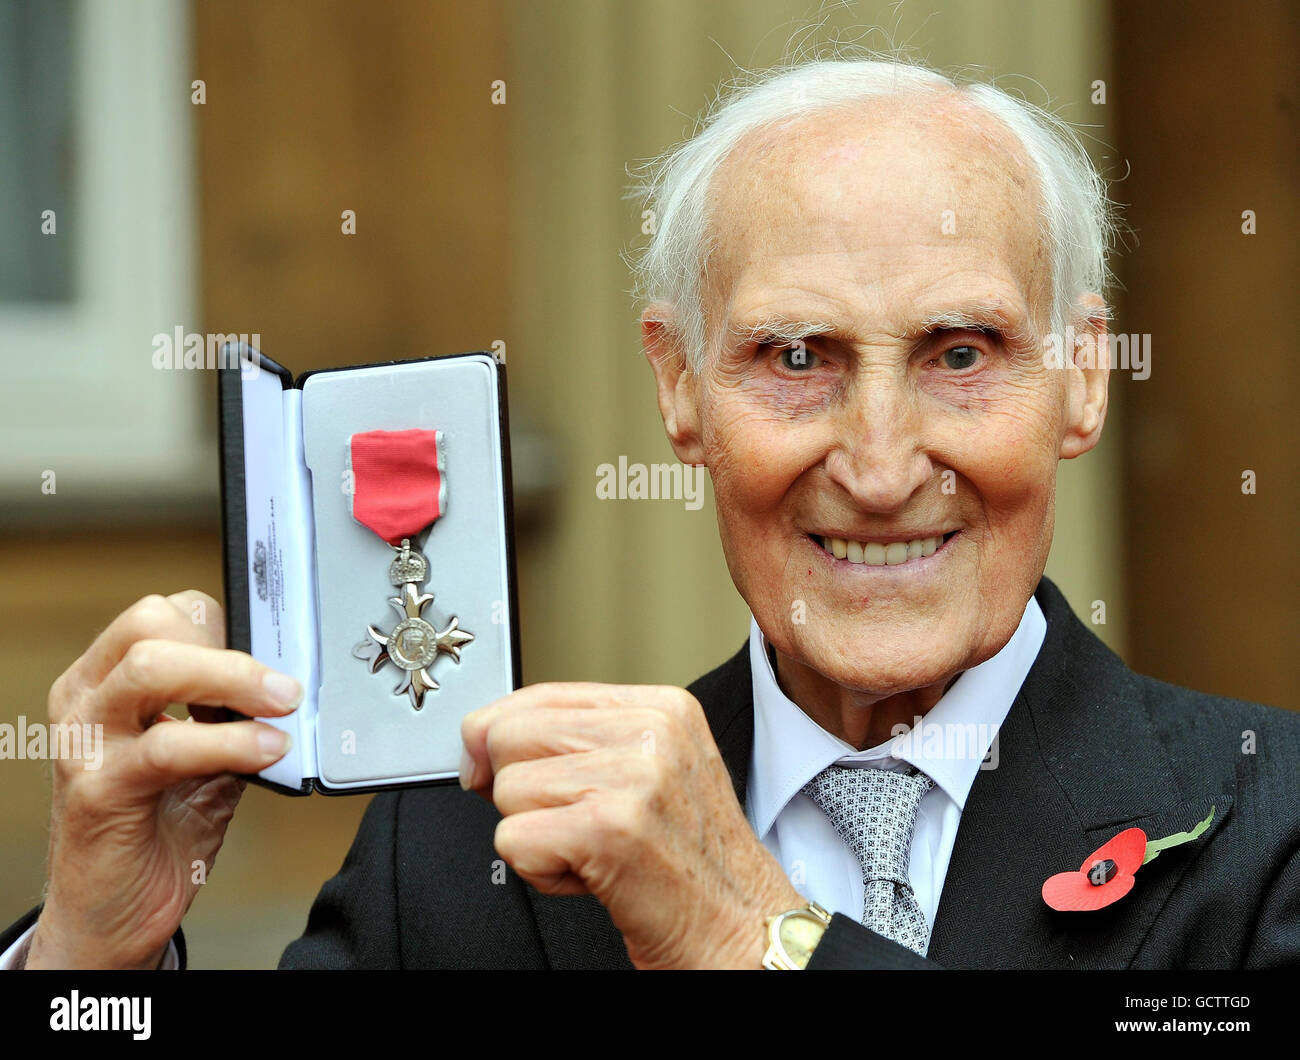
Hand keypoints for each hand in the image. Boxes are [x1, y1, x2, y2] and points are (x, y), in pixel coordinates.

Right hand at [26, 591, 299, 968]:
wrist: (115, 914)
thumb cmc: (158, 827)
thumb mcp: (205, 753)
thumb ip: (231, 712)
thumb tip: (287, 678)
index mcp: (106, 680)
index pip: (161, 612)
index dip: (223, 623)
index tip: (272, 653)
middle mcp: (86, 700)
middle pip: (152, 624)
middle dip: (232, 648)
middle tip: (286, 685)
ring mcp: (85, 741)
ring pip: (152, 668)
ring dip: (233, 680)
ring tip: (282, 706)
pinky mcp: (97, 790)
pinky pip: (168, 745)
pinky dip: (230, 742)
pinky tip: (267, 750)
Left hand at [459, 683, 802, 968]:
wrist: (742, 930)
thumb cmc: (691, 865)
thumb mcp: (648, 774)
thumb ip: (576, 742)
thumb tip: (479, 739)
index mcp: (662, 707)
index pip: (539, 694)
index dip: (504, 740)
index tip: (511, 772)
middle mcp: (652, 731)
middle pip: (508, 735)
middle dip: (521, 792)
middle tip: (574, 825)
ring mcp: (633, 777)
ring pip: (507, 789)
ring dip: (537, 837)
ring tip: (594, 852)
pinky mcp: (608, 828)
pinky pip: (513, 838)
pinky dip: (540, 872)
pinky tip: (591, 876)